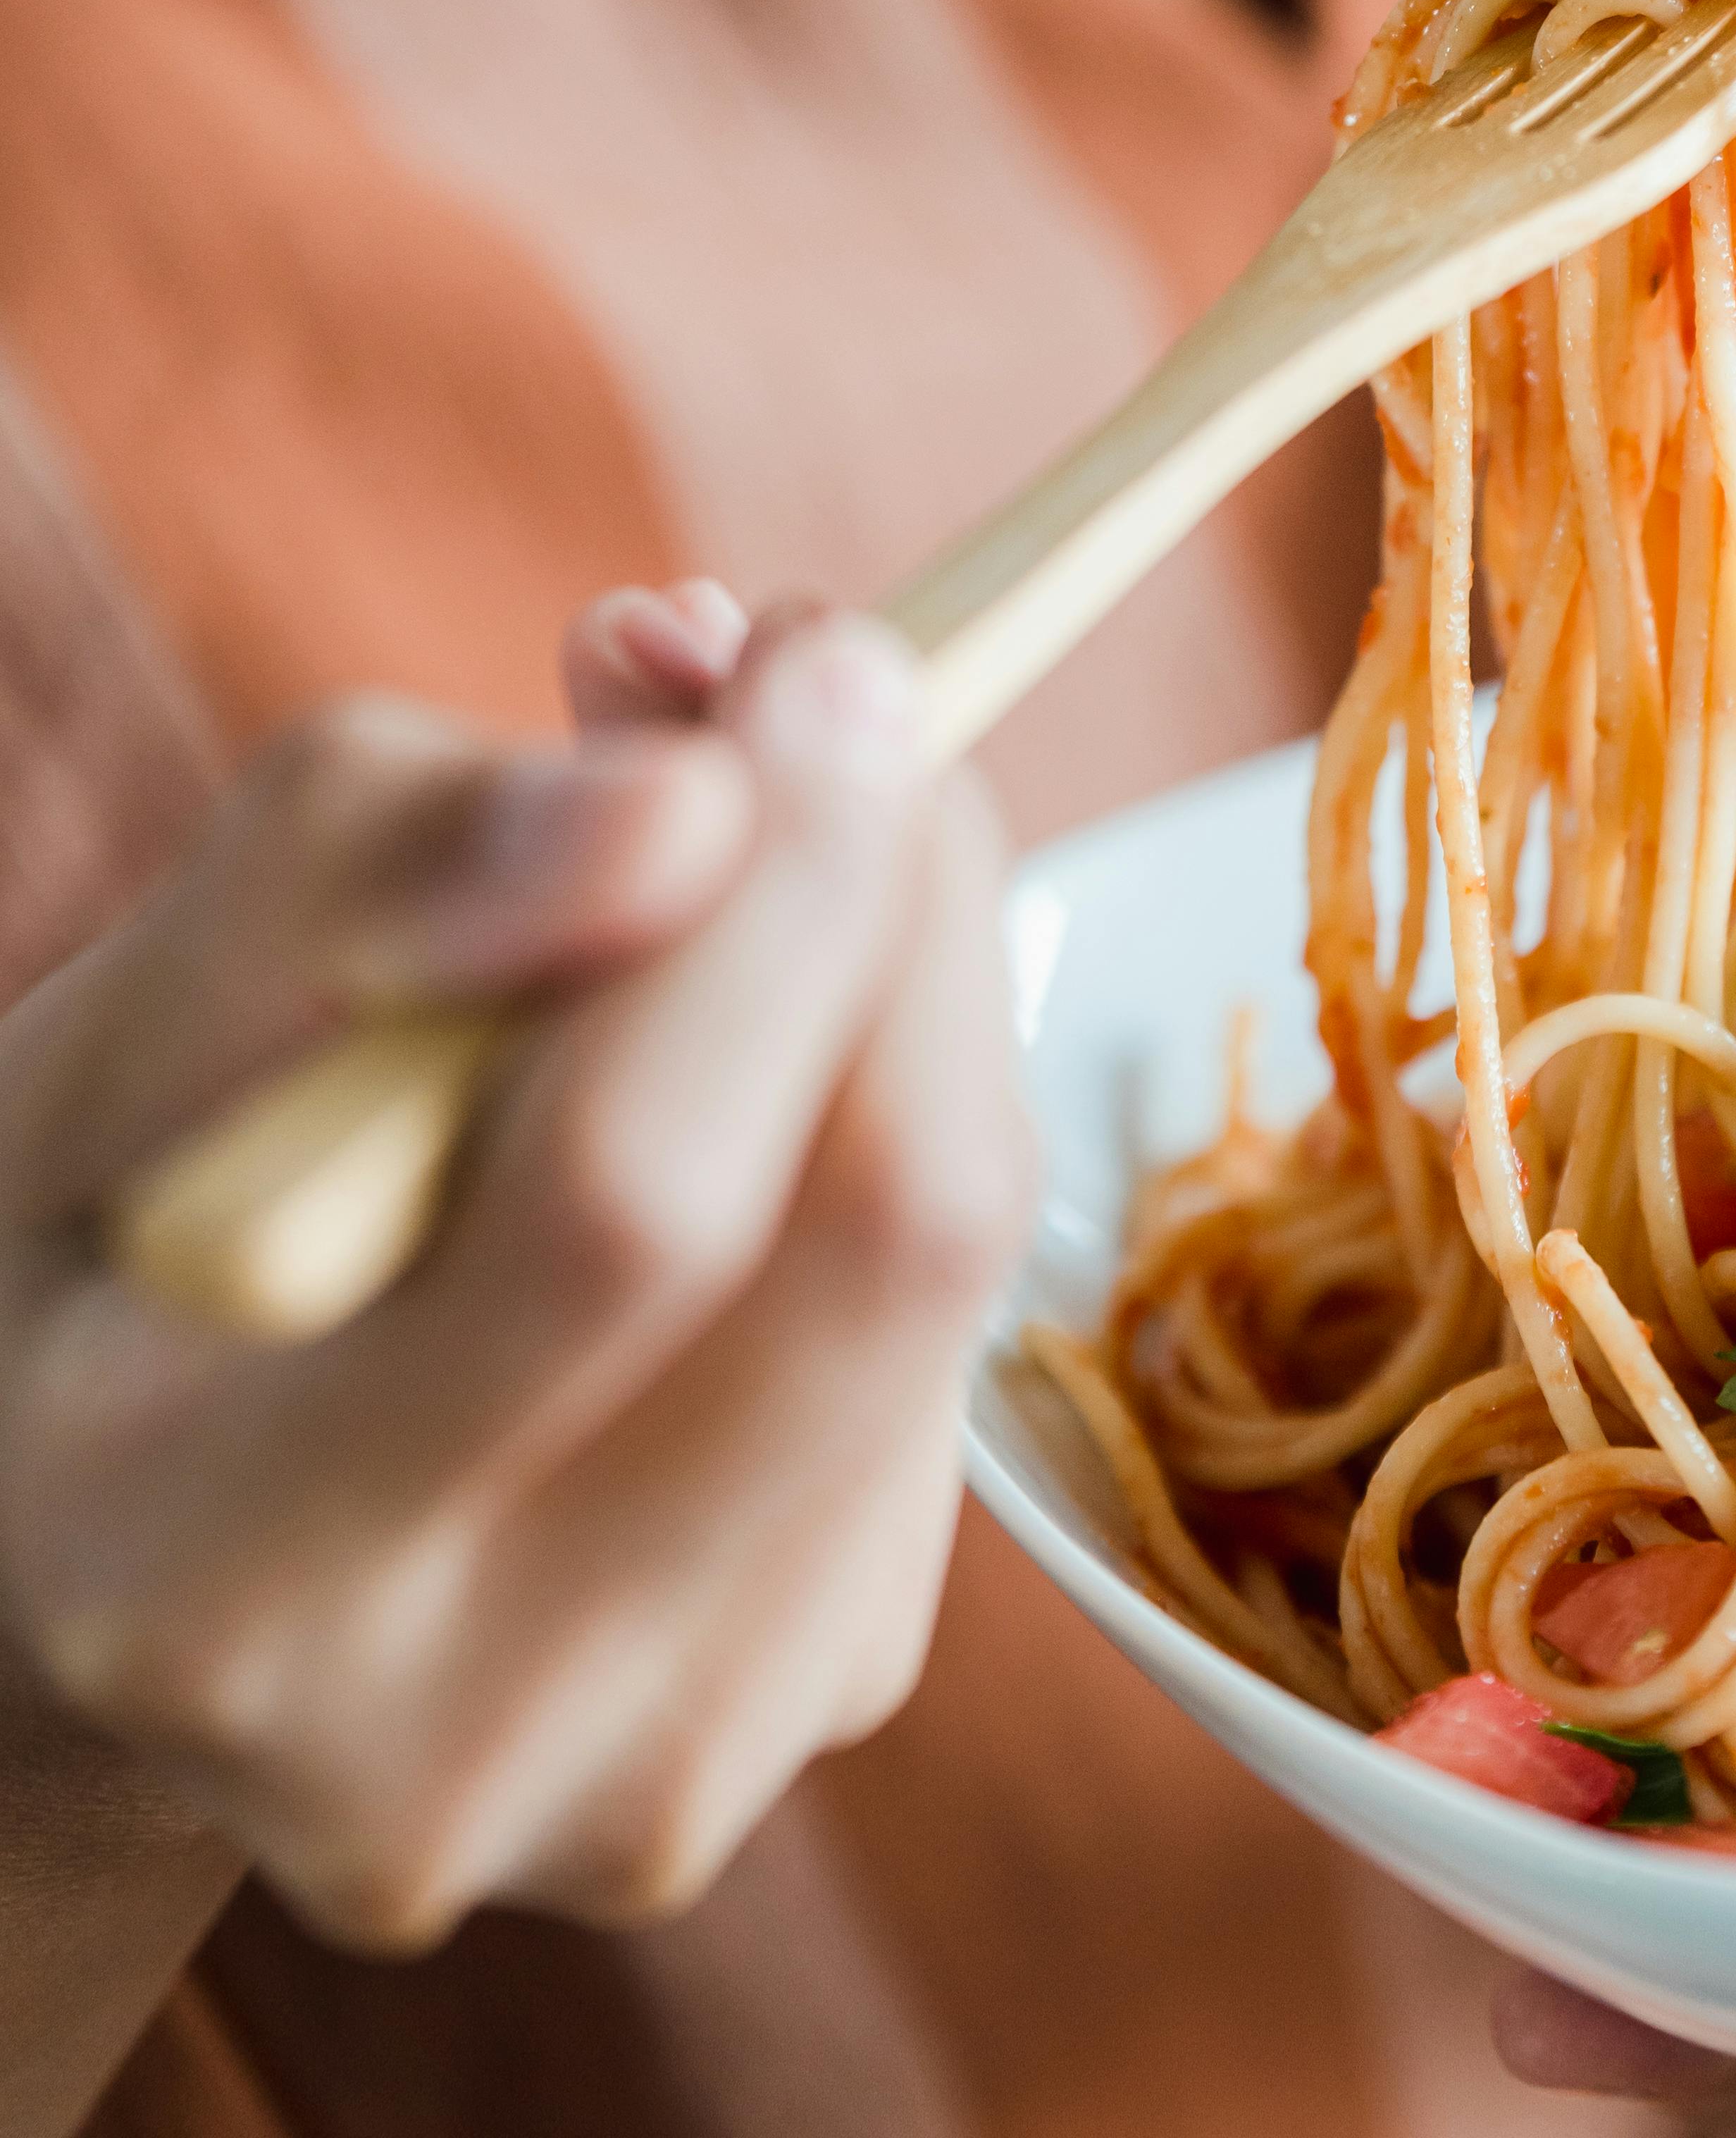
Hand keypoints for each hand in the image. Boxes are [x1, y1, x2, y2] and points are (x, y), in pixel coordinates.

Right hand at [0, 586, 1026, 1997]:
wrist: (110, 1559)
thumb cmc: (110, 1239)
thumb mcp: (125, 1030)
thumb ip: (368, 878)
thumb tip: (691, 805)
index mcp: (214, 1576)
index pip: (624, 1206)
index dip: (773, 891)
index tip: (807, 649)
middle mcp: (454, 1737)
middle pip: (869, 1247)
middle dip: (896, 898)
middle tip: (834, 684)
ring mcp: (658, 1761)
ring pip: (952, 1289)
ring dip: (912, 993)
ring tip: (759, 854)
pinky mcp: (814, 1704)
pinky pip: (947, 1357)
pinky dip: (892, 1143)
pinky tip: (751, 1083)